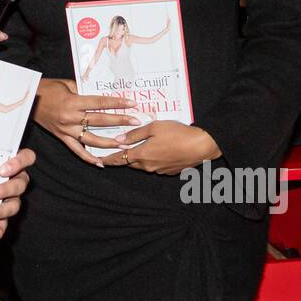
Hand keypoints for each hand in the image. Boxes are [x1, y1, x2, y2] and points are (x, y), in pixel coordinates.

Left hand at [0, 147, 35, 242]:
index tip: (2, 169)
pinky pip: (5, 223)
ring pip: (14, 205)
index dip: (19, 163)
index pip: (28, 157)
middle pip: (19, 185)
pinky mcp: (5, 213)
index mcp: (14, 162)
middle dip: (2, 190)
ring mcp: (13, 198)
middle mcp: (18, 179)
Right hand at [32, 78, 137, 166]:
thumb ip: (83, 91)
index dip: (117, 103)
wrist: (29, 100)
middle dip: (119, 121)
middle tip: (135, 122)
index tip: (132, 104)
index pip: (99, 103)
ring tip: (124, 145)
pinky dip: (88, 158)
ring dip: (109, 143)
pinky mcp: (62, 137)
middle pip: (99, 121)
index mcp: (73, 102)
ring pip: (91, 139)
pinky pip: (77, 150)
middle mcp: (70, 117)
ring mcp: (66, 130)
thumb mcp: (67, 84)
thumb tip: (101, 96)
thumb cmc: (48, 88)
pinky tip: (100, 163)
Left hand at [101, 120, 221, 173]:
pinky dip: (152, 159)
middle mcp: (148, 166)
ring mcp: (159, 170)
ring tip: (140, 147)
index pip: (120, 159)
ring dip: (139, 158)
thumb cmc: (178, 133)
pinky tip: (159, 150)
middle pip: (130, 162)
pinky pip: (155, 166)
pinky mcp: (169, 172)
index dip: (108, 160)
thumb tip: (119, 140)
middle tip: (118, 150)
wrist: (202, 145)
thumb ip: (135, 134)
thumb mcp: (154, 128)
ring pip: (143, 165)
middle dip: (124, 157)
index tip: (98, 161)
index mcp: (142, 155)